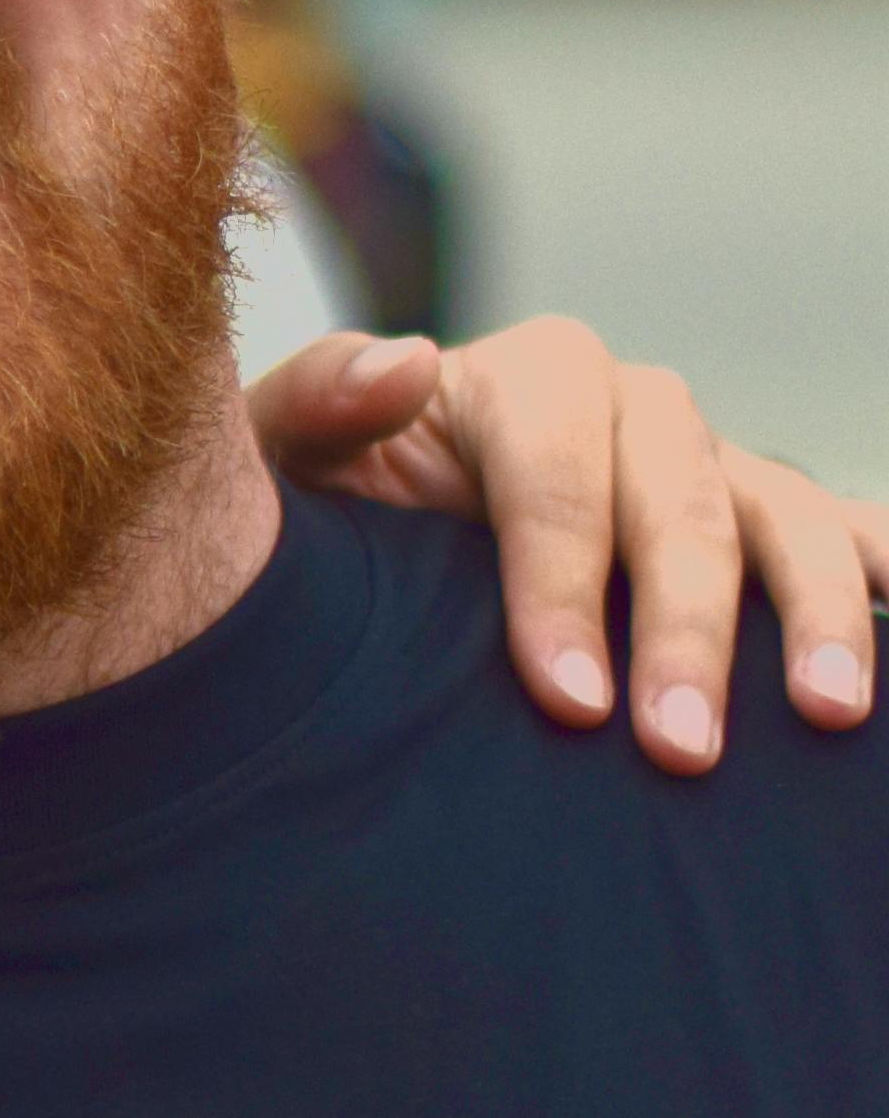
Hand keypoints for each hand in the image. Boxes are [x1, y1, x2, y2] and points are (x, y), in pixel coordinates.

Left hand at [249, 321, 886, 763]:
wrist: (367, 563)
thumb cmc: (324, 522)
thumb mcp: (286, 465)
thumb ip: (317, 406)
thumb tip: (401, 367)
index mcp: (523, 383)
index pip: (558, 465)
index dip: (562, 578)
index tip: (567, 701)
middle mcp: (631, 411)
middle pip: (682, 497)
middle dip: (687, 626)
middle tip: (680, 750)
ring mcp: (705, 468)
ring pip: (781, 515)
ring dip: (813, 613)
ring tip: (830, 718)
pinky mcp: (756, 525)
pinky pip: (841, 536)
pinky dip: (880, 569)